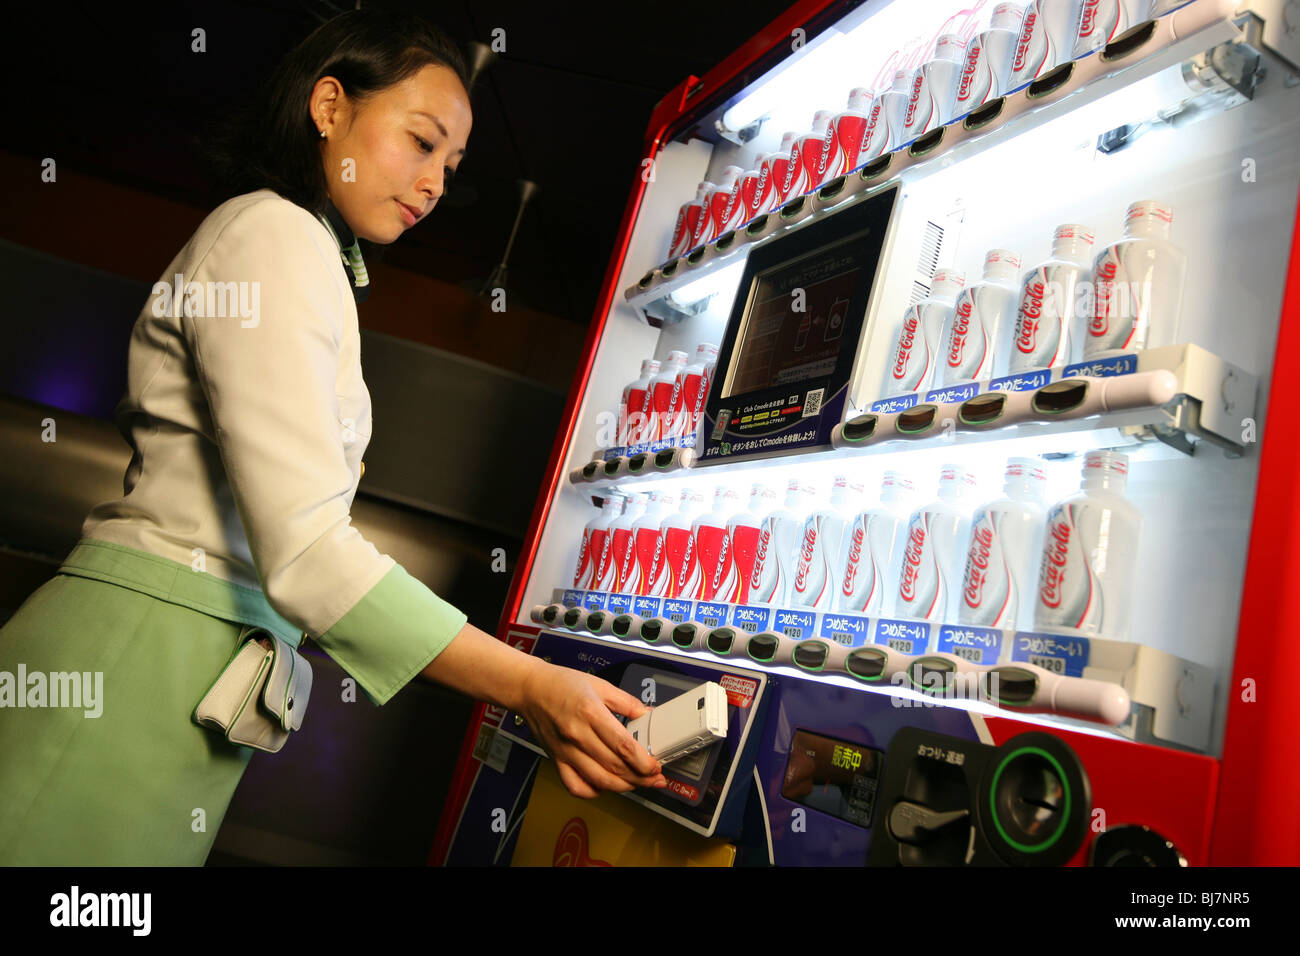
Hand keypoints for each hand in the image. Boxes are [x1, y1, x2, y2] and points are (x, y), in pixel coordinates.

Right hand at [517, 661, 667, 798]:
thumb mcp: (601, 686)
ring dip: (623, 787)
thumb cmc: (563, 684)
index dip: (643, 761)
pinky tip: (605, 786)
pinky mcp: (556, 760)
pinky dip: (593, 792)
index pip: (622, 745)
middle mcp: (577, 735)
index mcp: (591, 712)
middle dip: (640, 777)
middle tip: (655, 778)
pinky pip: (575, 785)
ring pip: (599, 780)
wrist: (530, 689)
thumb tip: (648, 714)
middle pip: (614, 766)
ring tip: (638, 784)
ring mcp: (566, 751)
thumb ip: (627, 702)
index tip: (656, 765)